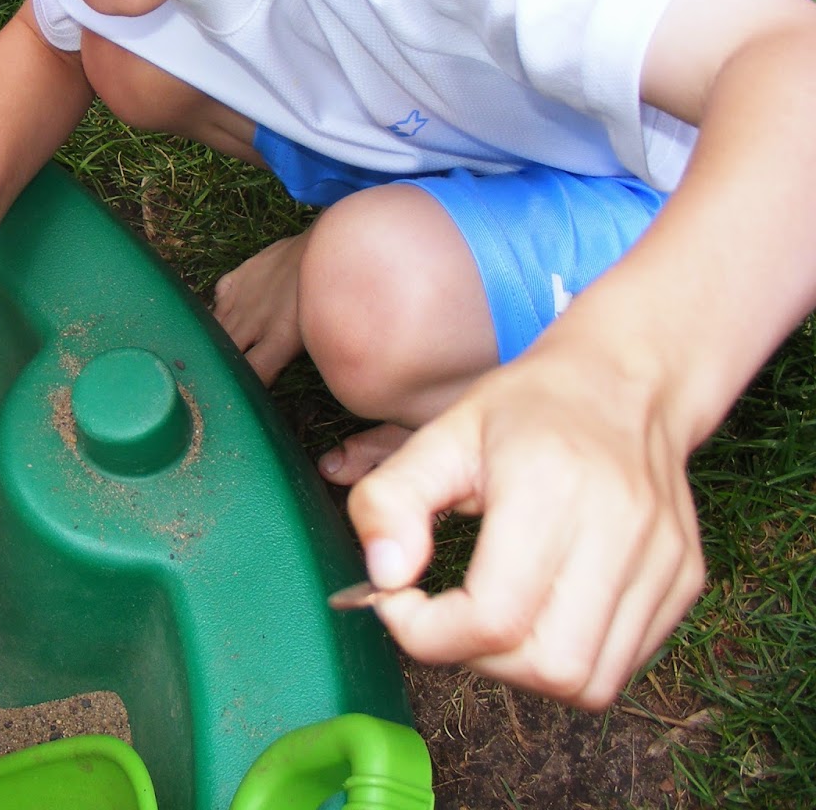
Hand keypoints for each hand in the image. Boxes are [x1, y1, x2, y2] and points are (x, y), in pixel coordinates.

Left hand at [346, 333, 705, 708]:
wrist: (625, 383)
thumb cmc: (525, 409)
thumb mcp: (440, 432)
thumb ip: (390, 499)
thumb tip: (382, 577)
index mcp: (550, 488)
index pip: (493, 617)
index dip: (427, 632)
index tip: (398, 600)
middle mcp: (620, 530)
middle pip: (547, 666)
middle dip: (475, 657)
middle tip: (445, 613)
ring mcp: (664, 561)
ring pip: (589, 683)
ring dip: (522, 668)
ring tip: (489, 615)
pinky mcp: (685, 581)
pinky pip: (623, 665)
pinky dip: (568, 658)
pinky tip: (538, 609)